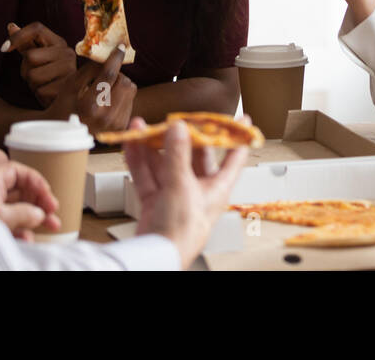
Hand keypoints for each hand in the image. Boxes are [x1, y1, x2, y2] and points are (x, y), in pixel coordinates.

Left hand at [0, 160, 61, 240]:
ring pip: (18, 210)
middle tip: (53, 211)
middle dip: (40, 201)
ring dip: (36, 218)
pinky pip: (10, 225)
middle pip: (21, 191)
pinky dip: (22, 231)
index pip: (17, 172)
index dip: (35, 180)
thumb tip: (39, 214)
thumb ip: (21, 213)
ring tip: (52, 226)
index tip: (48, 193)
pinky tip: (29, 239)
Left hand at [5, 21, 76, 107]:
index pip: (37, 28)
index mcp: (59, 42)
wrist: (69, 99)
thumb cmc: (49, 76)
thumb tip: (11, 26)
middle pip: (30, 56)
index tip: (3, 49)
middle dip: (26, 69)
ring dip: (32, 85)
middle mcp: (67, 53)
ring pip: (33, 75)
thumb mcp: (38, 58)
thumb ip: (25, 44)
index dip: (18, 36)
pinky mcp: (68, 88)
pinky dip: (40, 95)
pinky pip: (40, 91)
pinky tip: (49, 95)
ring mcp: (70, 70)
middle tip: (36, 76)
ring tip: (44, 85)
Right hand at [45, 45, 136, 135]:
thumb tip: (108, 55)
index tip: (120, 47)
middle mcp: (105, 117)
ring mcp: (115, 124)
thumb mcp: (70, 85)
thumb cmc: (65, 105)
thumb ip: (89, 69)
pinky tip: (108, 101)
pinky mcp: (122, 127)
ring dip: (120, 84)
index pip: (108, 76)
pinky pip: (131, 100)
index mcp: (89, 106)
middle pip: (125, 82)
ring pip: (131, 90)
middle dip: (117, 74)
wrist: (64, 134)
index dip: (115, 59)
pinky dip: (122, 95)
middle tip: (105, 77)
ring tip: (105, 91)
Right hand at [125, 117, 249, 268]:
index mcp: (217, 187)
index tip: (242, 119)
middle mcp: (198, 190)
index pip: (234, 157)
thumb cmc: (180, 231)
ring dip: (154, 146)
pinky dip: (139, 161)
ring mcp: (175, 195)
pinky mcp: (155, 202)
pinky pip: (147, 176)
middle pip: (194, 156)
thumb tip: (178, 128)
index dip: (238, 137)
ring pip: (165, 164)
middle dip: (183, 137)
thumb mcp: (182, 186)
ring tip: (144, 127)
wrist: (155, 256)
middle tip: (177, 118)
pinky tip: (132, 144)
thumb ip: (177, 155)